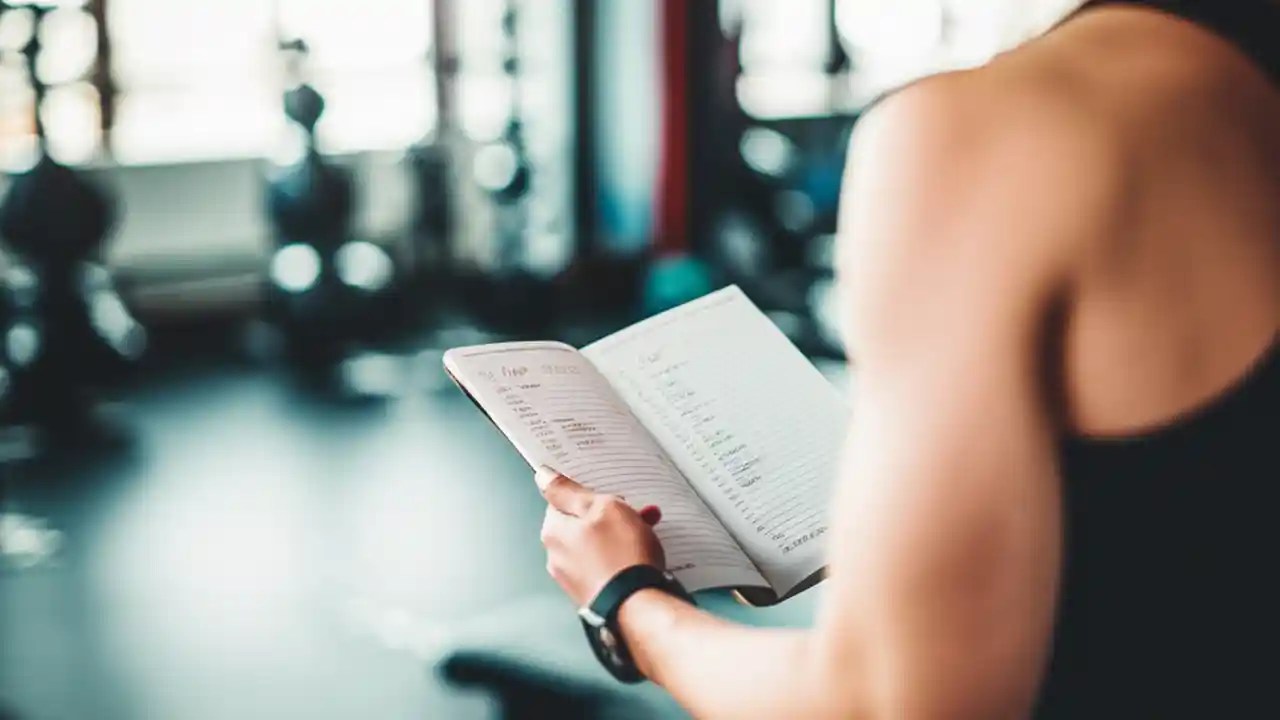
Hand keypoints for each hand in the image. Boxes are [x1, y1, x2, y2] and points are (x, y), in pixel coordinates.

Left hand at [538, 467, 664, 606]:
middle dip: (610, 515)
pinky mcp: (591, 593)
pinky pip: (604, 566)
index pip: (562, 501)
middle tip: (633, 512)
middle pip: (581, 524)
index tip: (607, 494)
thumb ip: (568, 490)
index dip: (588, 494)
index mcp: (553, 532)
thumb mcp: (601, 507)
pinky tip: (641, 557)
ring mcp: (573, 578)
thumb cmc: (621, 557)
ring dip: (619, 535)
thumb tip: (542, 475)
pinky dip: (620, 557)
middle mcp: (557, 557)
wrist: (637, 606)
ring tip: (646, 533)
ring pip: (595, 545)